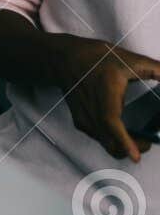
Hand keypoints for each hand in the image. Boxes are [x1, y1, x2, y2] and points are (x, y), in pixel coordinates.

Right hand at [47, 33, 159, 162]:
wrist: (64, 59)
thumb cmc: (95, 58)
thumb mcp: (129, 59)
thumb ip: (157, 70)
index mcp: (105, 92)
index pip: (111, 120)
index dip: (124, 140)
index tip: (135, 156)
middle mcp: (91, 108)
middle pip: (110, 141)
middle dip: (132, 148)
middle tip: (148, 141)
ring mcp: (84, 117)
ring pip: (106, 143)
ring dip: (123, 145)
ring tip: (138, 136)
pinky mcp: (81, 122)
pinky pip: (100, 138)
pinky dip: (113, 140)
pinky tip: (122, 131)